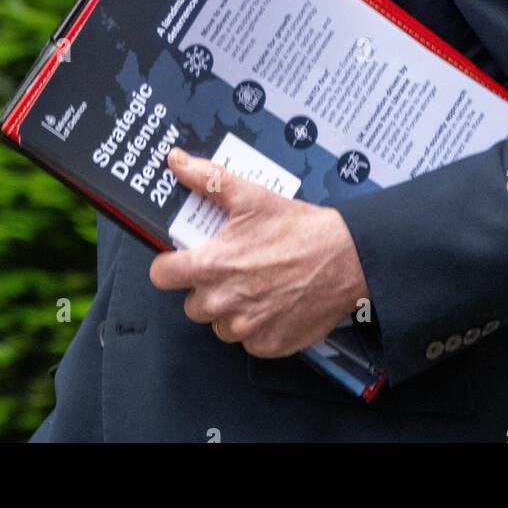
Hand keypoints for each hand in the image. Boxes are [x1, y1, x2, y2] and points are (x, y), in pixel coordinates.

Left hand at [148, 146, 369, 357]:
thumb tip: (177, 162)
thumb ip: (207, 179)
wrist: (345, 258)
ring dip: (230, 309)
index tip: (182, 260)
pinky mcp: (267, 345)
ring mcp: (245, 328)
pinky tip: (273, 302)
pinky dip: (256, 326)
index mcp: (212, 266)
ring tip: (255, 284)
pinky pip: (247, 340)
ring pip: (218, 324)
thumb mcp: (250, 196)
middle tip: (232, 268)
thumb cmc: (298, 228)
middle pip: (192, 304)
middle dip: (206, 287)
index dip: (170, 265)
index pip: (162, 276)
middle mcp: (223, 303)